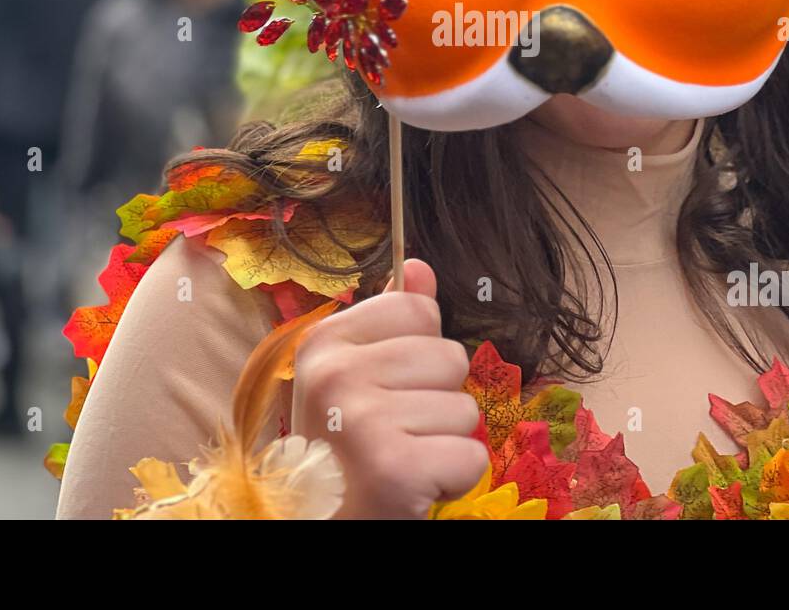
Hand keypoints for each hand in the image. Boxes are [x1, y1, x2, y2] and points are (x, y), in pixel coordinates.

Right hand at [290, 259, 487, 518]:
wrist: (317, 521)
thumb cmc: (342, 450)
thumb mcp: (353, 376)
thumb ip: (389, 320)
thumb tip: (419, 268)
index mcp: (324, 342)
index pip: (419, 310)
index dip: (419, 354)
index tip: (386, 389)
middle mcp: (336, 374)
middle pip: (450, 357)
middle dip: (437, 399)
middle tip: (394, 432)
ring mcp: (362, 420)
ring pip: (465, 408)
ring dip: (444, 441)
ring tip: (402, 458)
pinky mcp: (394, 468)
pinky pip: (471, 455)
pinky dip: (453, 479)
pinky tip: (414, 487)